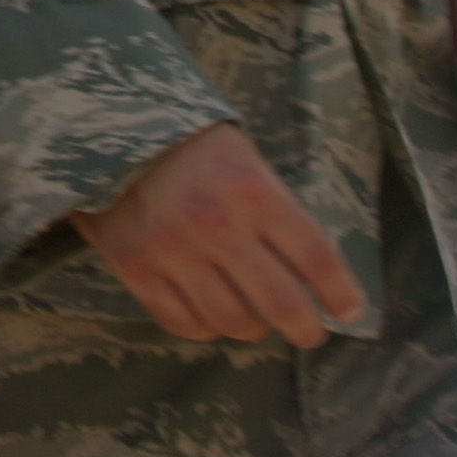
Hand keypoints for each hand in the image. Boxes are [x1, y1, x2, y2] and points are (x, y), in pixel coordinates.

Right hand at [73, 123, 362, 346]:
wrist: (106, 123)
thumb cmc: (187, 140)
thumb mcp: (243, 158)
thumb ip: (273, 212)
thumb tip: (309, 275)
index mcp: (252, 190)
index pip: (315, 256)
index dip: (339, 292)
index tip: (349, 311)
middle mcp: (217, 224)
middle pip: (280, 302)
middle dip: (305, 327)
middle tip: (310, 333)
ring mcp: (173, 249)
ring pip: (233, 320)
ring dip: (253, 328)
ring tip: (256, 321)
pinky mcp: (134, 265)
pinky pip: (182, 322)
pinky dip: (205, 328)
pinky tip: (211, 316)